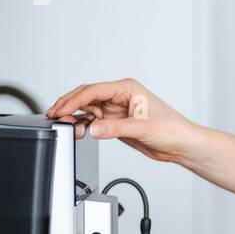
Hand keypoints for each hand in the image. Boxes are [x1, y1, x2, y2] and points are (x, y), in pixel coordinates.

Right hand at [45, 78, 200, 163]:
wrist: (181, 145)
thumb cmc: (171, 129)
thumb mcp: (141, 128)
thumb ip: (115, 129)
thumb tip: (92, 128)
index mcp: (127, 89)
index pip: (93, 90)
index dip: (74, 99)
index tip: (61, 109)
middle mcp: (120, 97)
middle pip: (86, 97)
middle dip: (69, 105)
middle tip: (53, 115)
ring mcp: (116, 110)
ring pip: (87, 110)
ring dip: (75, 117)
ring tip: (64, 125)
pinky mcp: (116, 124)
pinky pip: (94, 122)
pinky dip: (83, 126)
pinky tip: (76, 130)